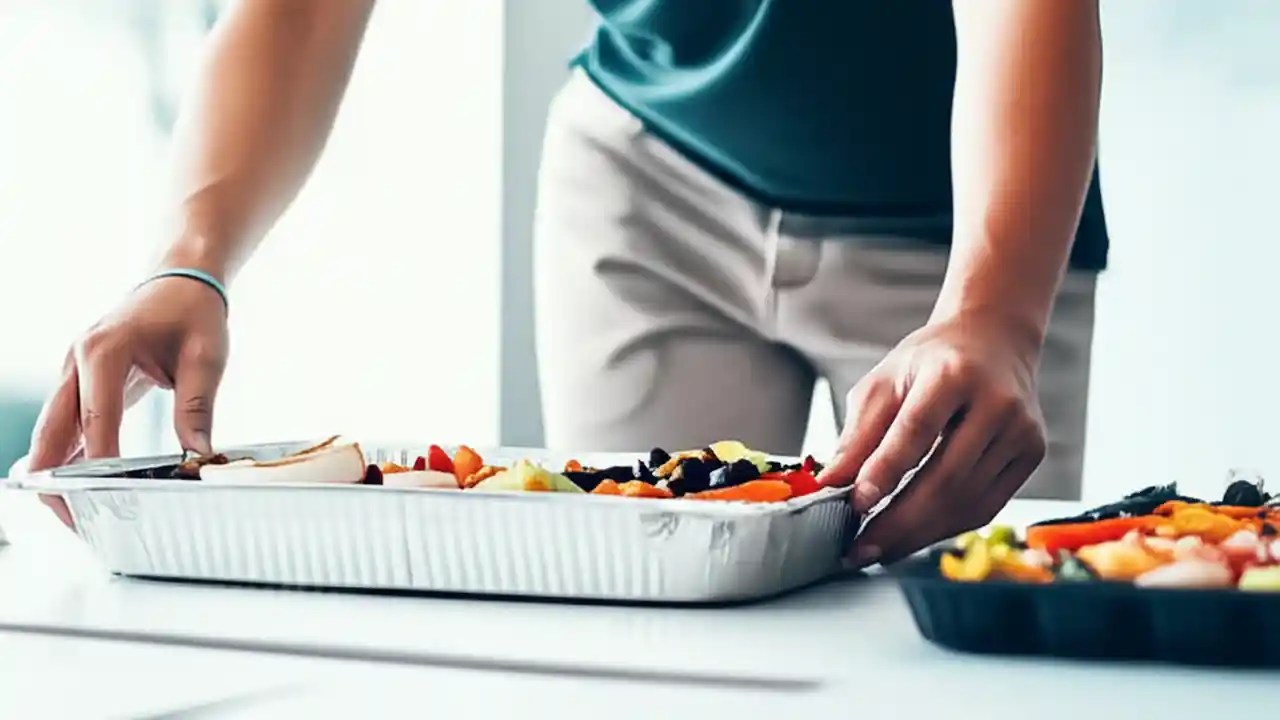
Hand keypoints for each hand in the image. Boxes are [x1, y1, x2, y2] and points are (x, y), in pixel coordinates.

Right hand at [27, 276, 228, 526]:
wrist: (180, 281)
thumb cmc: (193, 313)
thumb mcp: (206, 358)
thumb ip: (197, 407)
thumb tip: (198, 456)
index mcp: (104, 351)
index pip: (95, 419)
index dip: (98, 463)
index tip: (107, 499)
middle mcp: (75, 362)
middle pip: (51, 433)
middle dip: (56, 480)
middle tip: (77, 522)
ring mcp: (71, 373)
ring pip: (51, 434)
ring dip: (57, 475)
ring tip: (79, 518)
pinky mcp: (79, 384)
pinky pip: (66, 428)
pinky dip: (70, 460)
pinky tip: (82, 492)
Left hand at [818, 312, 1046, 565]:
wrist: (992, 342)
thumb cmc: (930, 362)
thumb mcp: (884, 383)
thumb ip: (858, 434)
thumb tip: (831, 484)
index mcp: (953, 373)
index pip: (917, 428)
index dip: (886, 470)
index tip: (856, 504)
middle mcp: (996, 402)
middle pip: (945, 476)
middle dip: (898, 522)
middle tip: (860, 549)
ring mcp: (1021, 431)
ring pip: (965, 500)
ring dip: (918, 534)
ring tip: (879, 549)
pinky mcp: (1031, 455)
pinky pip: (984, 506)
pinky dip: (944, 528)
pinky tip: (913, 538)